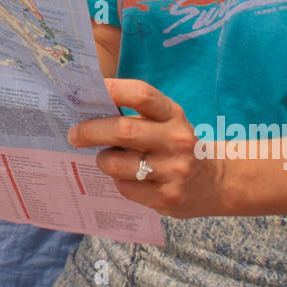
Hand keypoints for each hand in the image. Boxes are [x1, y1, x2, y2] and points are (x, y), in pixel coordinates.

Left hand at [69, 78, 225, 217]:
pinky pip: (125, 187)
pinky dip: (118, 181)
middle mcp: (177, 139)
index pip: (141, 94)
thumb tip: (89, 110)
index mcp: (173, 114)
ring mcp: (174, 170)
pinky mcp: (168, 196)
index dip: (112, 90)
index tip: (88, 91)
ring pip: (117, 163)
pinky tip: (126, 177)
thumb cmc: (174, 145)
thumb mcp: (166, 122)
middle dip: (91, 131)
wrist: (212, 182)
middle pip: (124, 130)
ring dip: (103, 160)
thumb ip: (136, 114)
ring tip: (104, 158)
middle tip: (74, 134)